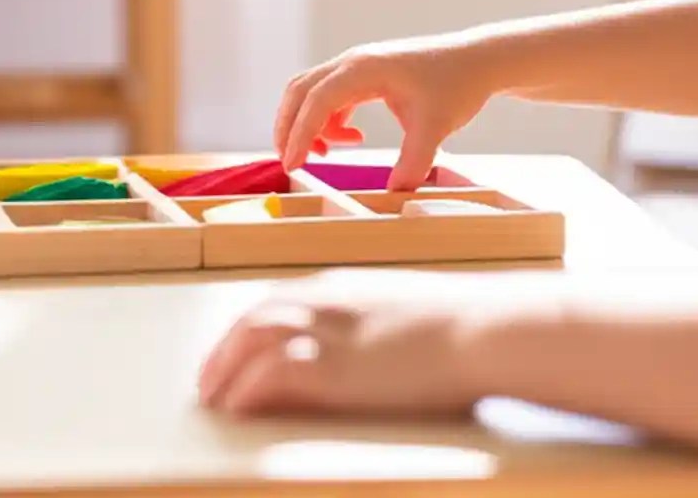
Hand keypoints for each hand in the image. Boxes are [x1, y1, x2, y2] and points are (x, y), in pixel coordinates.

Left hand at [197, 269, 538, 417]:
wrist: (486, 330)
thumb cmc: (472, 326)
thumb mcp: (419, 313)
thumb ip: (390, 323)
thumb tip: (391, 345)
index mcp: (347, 286)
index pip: (282, 300)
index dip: (256, 327)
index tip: (243, 348)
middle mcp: (324, 300)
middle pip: (254, 318)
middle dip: (226, 349)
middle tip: (211, 379)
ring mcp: (321, 329)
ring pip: (247, 343)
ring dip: (223, 371)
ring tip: (213, 400)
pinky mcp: (322, 365)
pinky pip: (263, 377)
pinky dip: (243, 392)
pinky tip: (236, 411)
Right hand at [275, 32, 494, 189]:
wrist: (477, 60)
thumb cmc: (457, 84)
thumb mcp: (435, 127)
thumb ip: (413, 162)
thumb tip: (394, 194)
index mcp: (364, 68)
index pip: (317, 100)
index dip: (300, 134)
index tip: (294, 166)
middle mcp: (353, 62)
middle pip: (299, 91)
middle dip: (289, 128)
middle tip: (292, 164)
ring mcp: (356, 66)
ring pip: (310, 93)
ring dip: (307, 124)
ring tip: (324, 155)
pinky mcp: (364, 75)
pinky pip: (329, 97)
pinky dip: (327, 121)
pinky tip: (351, 139)